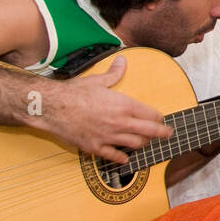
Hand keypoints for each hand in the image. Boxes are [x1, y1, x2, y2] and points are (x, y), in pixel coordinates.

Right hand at [39, 56, 172, 163]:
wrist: (51, 107)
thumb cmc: (73, 93)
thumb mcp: (97, 80)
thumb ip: (114, 73)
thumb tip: (122, 62)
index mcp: (124, 105)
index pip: (151, 114)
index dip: (159, 117)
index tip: (161, 118)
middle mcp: (120, 123)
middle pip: (150, 132)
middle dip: (162, 133)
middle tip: (168, 134)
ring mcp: (108, 137)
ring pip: (135, 144)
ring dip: (143, 144)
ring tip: (146, 142)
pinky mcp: (95, 147)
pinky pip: (114, 156)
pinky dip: (122, 158)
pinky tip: (125, 158)